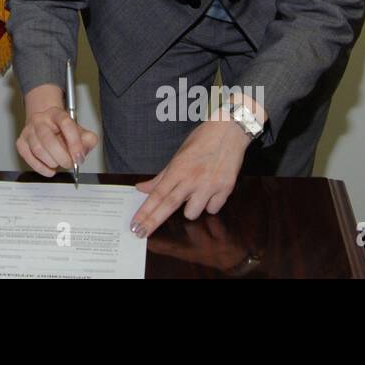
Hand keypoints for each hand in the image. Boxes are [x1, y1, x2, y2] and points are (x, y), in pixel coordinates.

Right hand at [17, 83, 97, 176]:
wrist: (46, 125)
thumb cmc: (63, 130)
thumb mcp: (80, 131)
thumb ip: (88, 140)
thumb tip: (82, 151)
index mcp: (56, 114)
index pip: (65, 124)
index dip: (74, 142)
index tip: (79, 157)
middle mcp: (40, 120)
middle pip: (48, 139)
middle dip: (62, 157)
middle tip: (69, 163)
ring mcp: (28, 131)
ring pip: (38, 150)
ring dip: (52, 162)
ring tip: (59, 163)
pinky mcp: (21, 142)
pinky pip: (28, 158)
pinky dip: (41, 168)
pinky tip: (50, 169)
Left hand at [130, 118, 249, 238]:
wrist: (229, 131)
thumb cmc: (202, 140)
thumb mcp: (178, 156)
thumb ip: (161, 177)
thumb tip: (141, 188)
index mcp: (178, 169)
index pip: (157, 195)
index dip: (145, 212)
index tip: (135, 224)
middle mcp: (192, 179)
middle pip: (168, 206)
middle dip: (152, 222)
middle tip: (139, 233)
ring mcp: (209, 186)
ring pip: (192, 213)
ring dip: (190, 208)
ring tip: (195, 194)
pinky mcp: (225, 189)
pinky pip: (213, 209)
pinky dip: (209, 204)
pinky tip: (210, 191)